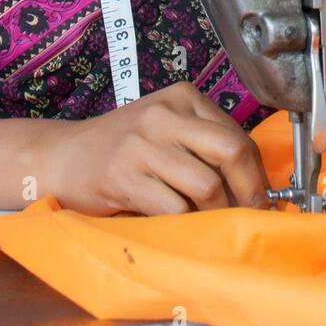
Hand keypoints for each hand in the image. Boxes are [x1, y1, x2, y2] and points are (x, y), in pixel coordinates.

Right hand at [43, 82, 270, 216]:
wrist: (62, 157)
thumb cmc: (121, 148)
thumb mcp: (166, 129)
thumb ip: (205, 144)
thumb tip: (257, 186)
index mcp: (183, 97)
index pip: (239, 137)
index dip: (259, 176)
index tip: (263, 202)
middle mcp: (164, 114)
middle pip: (232, 153)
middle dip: (251, 194)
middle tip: (252, 218)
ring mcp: (141, 144)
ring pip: (207, 186)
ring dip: (218, 215)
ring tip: (213, 225)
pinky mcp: (123, 176)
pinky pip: (174, 209)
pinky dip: (187, 225)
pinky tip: (182, 228)